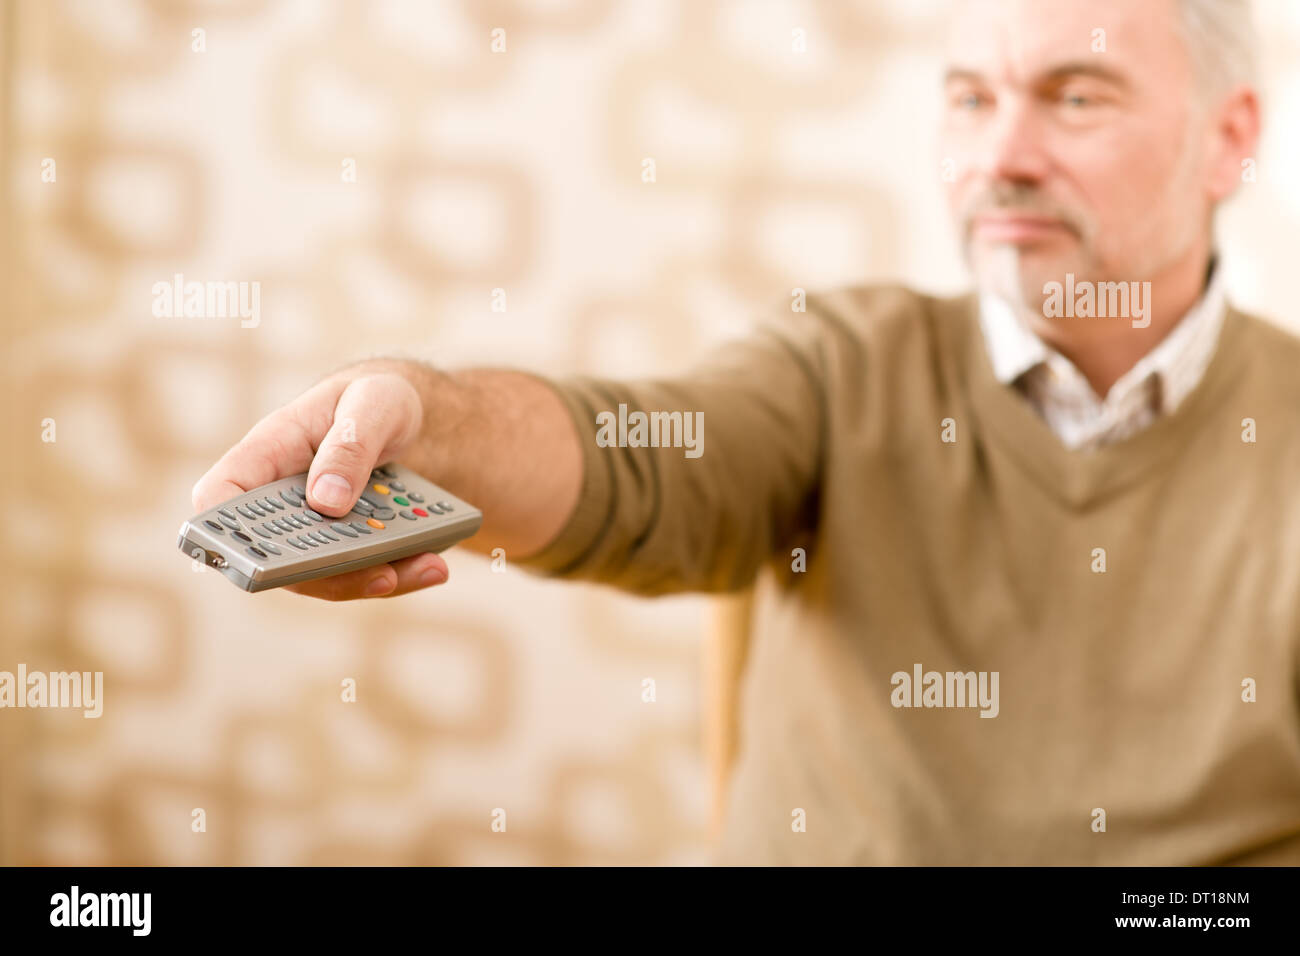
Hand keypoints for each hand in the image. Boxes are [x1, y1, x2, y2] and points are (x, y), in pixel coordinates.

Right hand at [191, 364, 449, 599]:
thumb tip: (324, 501)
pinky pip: (361, 574)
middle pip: (276, 555)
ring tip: (429, 566)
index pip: (220, 494)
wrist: (416, 418)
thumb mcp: (376, 403)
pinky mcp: (346, 549)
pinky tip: (434, 565)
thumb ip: (350, 443)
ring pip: (323, 576)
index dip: (219, 530)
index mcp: (269, 453)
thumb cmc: (379, 399)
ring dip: (374, 579)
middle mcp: (282, 499)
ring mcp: (313, 530)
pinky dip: (400, 574)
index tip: (251, 556)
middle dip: (326, 573)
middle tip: (378, 574)